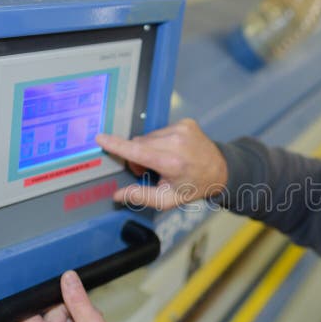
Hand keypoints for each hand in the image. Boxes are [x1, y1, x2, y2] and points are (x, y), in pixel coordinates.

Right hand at [96, 118, 227, 210]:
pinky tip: (173, 150)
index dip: (117, 145)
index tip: (100, 138)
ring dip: (149, 148)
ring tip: (164, 161)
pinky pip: (161, 130)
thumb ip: (141, 197)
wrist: (220, 170)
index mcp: (172, 163)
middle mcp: (177, 142)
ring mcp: (183, 129)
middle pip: (139, 144)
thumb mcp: (167, 199)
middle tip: (148, 170)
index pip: (138, 152)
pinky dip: (161, 140)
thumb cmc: (192, 187)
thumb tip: (117, 195)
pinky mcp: (186, 122)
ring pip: (149, 136)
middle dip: (137, 156)